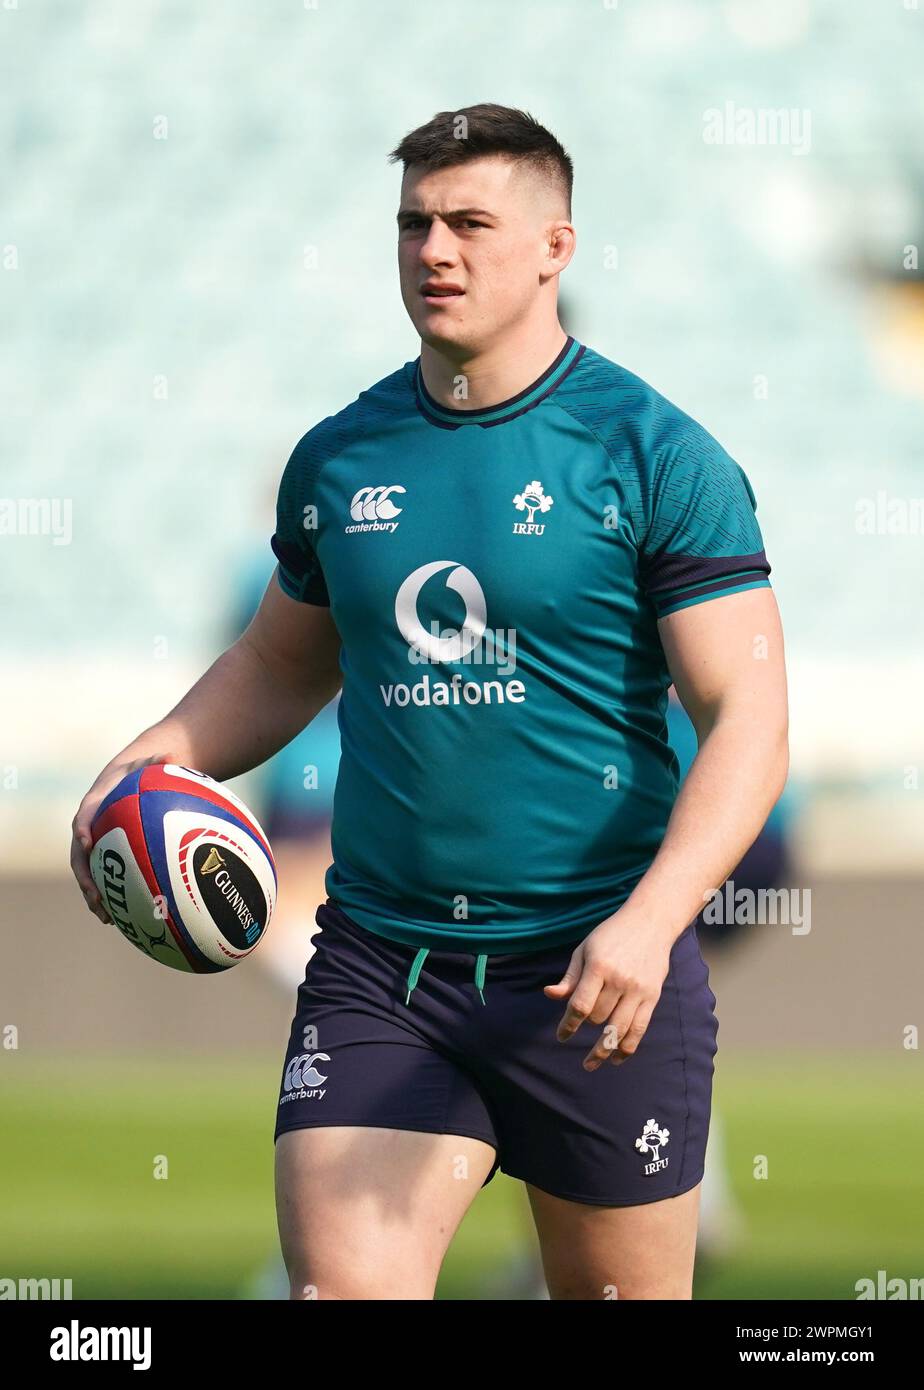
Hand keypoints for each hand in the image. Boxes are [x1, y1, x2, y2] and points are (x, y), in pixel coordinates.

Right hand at [69, 752, 182, 923]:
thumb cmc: (136, 774)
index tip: (87, 844)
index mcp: (93, 808)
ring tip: (106, 917)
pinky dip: (111, 900)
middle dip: (85, 877)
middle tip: (94, 895)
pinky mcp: (105, 858)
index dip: (83, 832)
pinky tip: (122, 920)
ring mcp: (95, 847)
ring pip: (89, 875)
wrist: (125, 782)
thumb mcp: (146, 764)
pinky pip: (104, 881)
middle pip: (79, 857)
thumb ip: (156, 761)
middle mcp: (89, 831)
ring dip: (94, 897)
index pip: (82, 820)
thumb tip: (172, 756)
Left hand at [544, 909, 673, 1070]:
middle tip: (583, 1022)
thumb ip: (570, 977)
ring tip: (590, 1064)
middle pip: (598, 1017)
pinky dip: (627, 1048)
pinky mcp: (653, 997)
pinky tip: (616, 1058)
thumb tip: (550, 995)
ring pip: (618, 1030)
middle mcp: (620, 980)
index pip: (580, 1004)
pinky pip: (639, 1030)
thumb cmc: (611, 934)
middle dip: (587, 1024)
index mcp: (599, 966)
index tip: (561, 1036)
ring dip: (603, 1051)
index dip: (568, 1024)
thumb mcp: (585, 949)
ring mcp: (638, 990)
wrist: (650, 922)